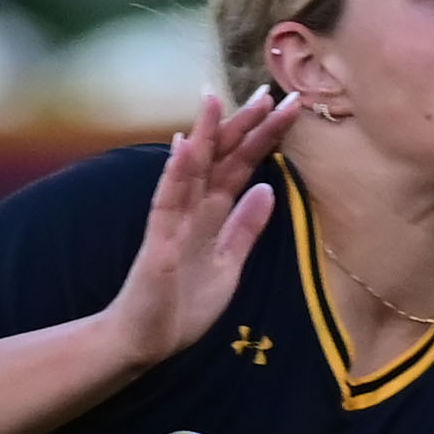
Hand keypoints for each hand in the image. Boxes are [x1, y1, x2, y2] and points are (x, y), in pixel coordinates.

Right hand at [103, 89, 302, 370]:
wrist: (144, 341)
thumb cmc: (181, 306)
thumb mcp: (229, 266)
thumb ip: (245, 229)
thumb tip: (268, 189)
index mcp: (213, 216)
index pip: (242, 168)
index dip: (264, 139)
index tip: (290, 109)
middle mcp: (193, 211)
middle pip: (222, 160)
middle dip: (246, 127)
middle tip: (273, 93)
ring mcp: (173, 223)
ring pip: (192, 171)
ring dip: (205, 135)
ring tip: (218, 98)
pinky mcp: (158, 244)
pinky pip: (167, 203)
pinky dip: (176, 174)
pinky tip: (184, 145)